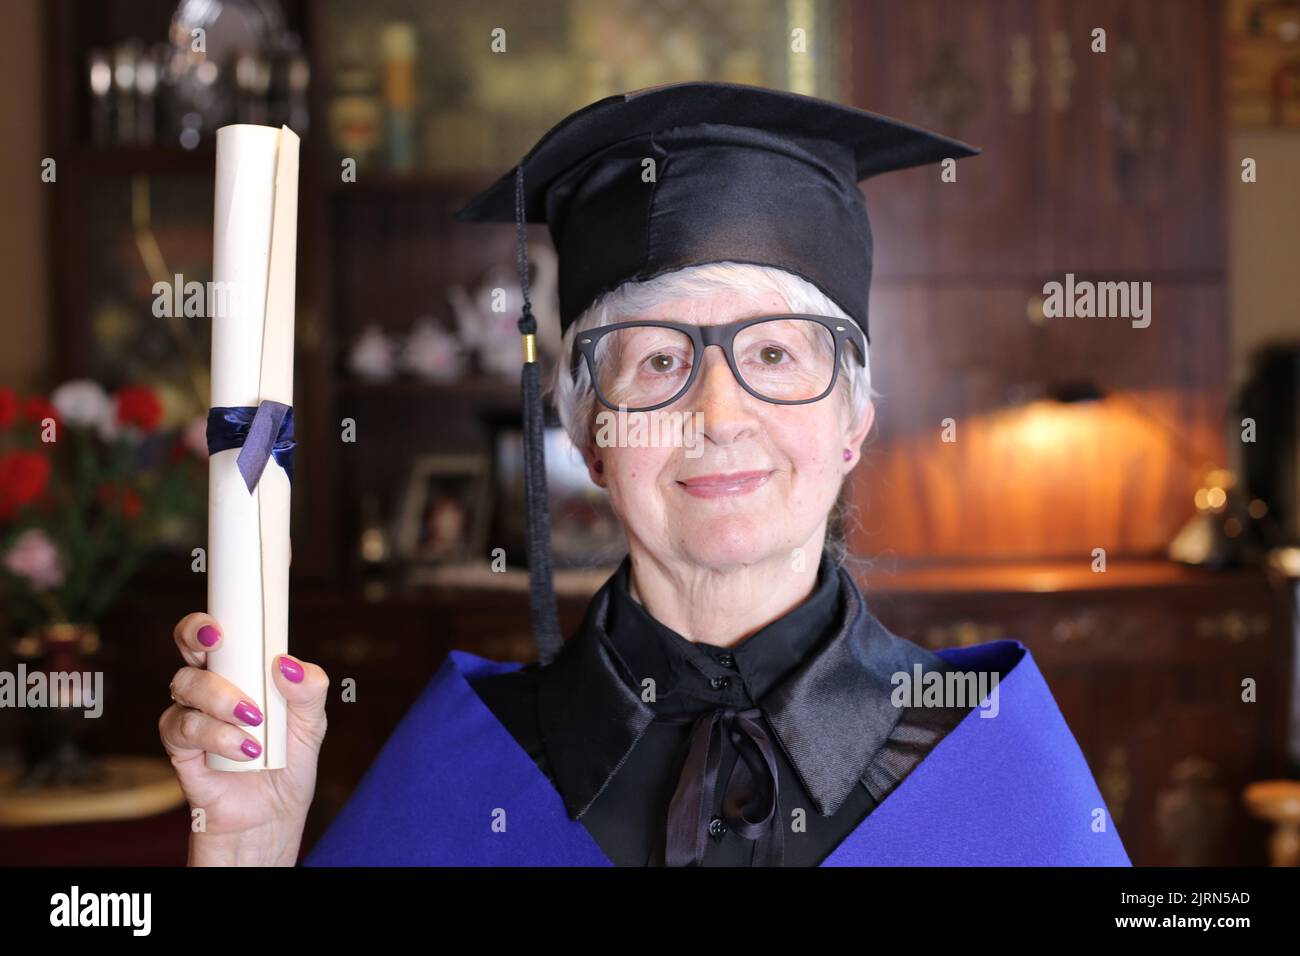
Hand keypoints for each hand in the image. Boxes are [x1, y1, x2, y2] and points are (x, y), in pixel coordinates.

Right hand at [159, 612, 328, 865]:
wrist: (271, 817)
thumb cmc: (288, 763)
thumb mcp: (312, 725)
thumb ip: (309, 692)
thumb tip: (287, 663)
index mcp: (243, 671)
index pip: (222, 630)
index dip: (215, 613)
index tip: (226, 610)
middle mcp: (212, 686)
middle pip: (189, 644)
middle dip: (198, 634)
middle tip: (219, 641)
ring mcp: (193, 714)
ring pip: (187, 684)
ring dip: (222, 699)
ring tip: (255, 724)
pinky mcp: (180, 747)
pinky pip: (184, 727)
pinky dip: (217, 736)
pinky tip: (244, 749)